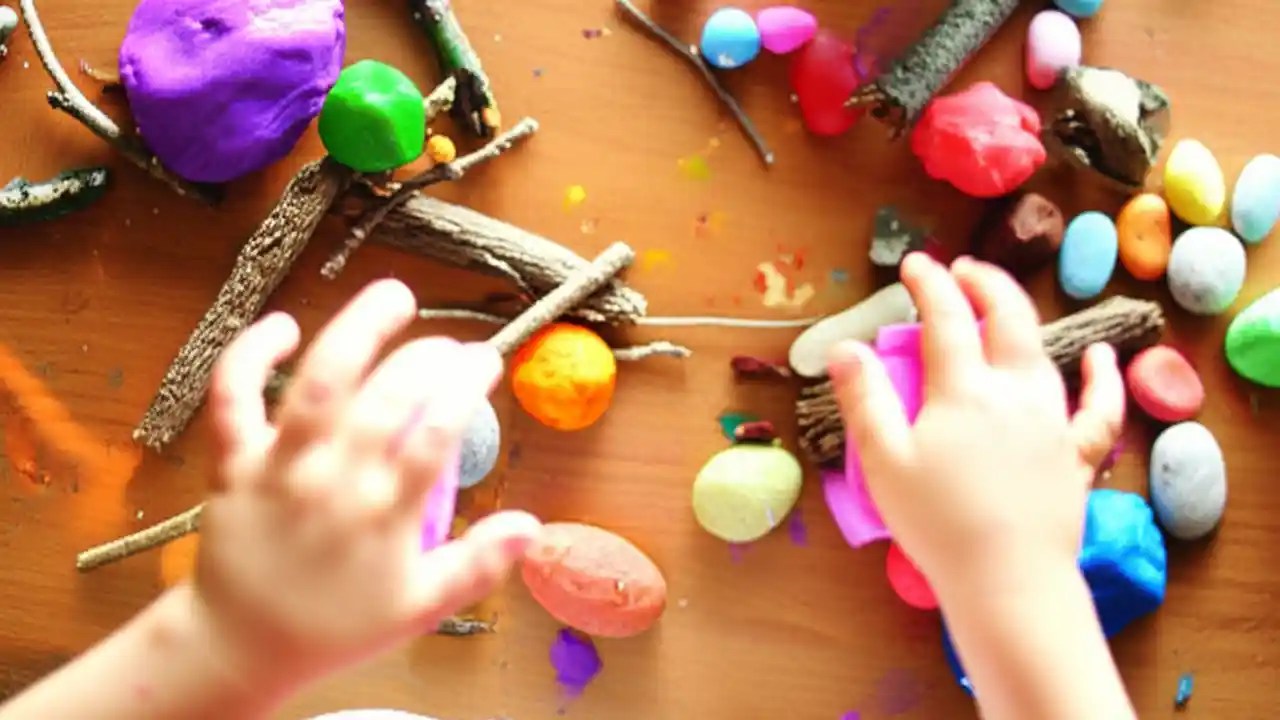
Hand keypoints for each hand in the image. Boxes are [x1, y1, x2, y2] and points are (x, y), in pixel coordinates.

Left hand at [194, 279, 540, 686]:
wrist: (239, 647)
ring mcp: (279, 466)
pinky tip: (284, 326)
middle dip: (428, 358)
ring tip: (393, 296)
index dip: (465, 387)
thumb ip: (477, 566)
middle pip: (389, 397)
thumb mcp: (418, 608)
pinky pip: (232, 396)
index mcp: (383, 513)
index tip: (483, 362)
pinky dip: (250, 354)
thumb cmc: (334, 627)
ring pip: (319, 382)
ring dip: (357, 329)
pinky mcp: (232, 461)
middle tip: (450, 347)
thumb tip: (532, 526)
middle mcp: (333, 480)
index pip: (436, 434)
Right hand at [828, 254, 1123, 596]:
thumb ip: (864, 399)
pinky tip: (1102, 357)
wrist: (1009, 581)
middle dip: (983, 283)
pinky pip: (1098, 408)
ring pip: (1043, 352)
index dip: (929, 283)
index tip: (913, 264)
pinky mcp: (1078, 455)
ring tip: (1002, 302)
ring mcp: (1053, 421)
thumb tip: (845, 347)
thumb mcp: (884, 461)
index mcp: (963, 390)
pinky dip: (1102, 377)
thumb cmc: (938, 523)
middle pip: (1006, 318)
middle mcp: (1015, 392)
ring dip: (1022, 318)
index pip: (946, 318)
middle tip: (962, 269)